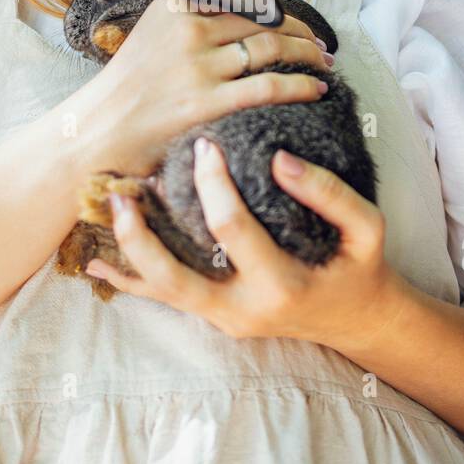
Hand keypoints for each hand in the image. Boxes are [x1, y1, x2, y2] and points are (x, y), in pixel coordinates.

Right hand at [71, 0, 333, 177]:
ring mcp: (197, 66)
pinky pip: (268, 87)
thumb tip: (239, 15)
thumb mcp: (150, 37)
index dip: (275, 6)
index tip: (291, 18)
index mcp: (173, 6)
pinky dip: (300, 85)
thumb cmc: (125, 92)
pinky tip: (317, 90)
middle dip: (298, 30)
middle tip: (319, 43)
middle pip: (261, 20)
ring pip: (270, 48)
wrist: (94, 134)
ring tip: (324, 63)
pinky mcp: (206, 102)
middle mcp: (187, 29)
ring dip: (306, 54)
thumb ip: (188, 21)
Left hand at [84, 137, 405, 347]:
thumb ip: (330, 194)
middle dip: (143, 233)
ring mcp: (221, 319)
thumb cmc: (359, 267)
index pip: (232, 230)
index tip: (205, 144)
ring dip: (128, 251)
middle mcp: (242, 310)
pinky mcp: (211, 317)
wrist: (355, 318)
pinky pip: (162, 299)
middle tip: (125, 191)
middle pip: (175, 277)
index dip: (214, 185)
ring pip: (160, 291)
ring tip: (108, 209)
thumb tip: (279, 159)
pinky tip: (96, 259)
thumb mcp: (366, 229)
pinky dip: (128, 279)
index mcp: (280, 285)